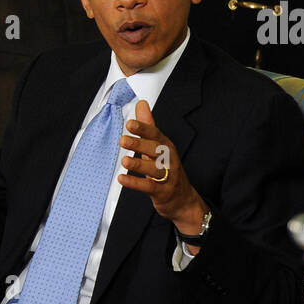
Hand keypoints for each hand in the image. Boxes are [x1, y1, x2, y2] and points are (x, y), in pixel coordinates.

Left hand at [117, 100, 207, 248]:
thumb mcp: (158, 146)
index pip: (156, 135)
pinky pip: (148, 187)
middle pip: (156, 151)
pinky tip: (122, 179)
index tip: (130, 123)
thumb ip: (147, 126)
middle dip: (139, 145)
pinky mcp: (162, 192)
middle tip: (123, 140)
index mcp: (166, 147)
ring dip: (139, 165)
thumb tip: (141, 104)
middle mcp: (169, 160)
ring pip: (154, 170)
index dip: (144, 129)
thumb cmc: (167, 169)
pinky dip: (135, 184)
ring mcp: (167, 177)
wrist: (182, 199)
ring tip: (124, 161)